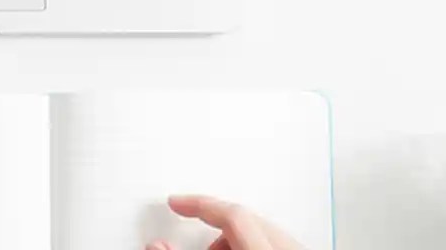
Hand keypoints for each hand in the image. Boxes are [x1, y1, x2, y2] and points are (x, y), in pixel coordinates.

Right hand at [147, 195, 306, 249]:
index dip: (199, 202)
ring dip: (233, 238)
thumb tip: (157, 245)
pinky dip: (253, 243)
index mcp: (266, 248)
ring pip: (263, 229)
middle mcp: (288, 246)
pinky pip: (276, 240)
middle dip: (215, 225)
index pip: (232, 213)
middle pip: (248, 218)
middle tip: (194, 240)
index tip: (176, 202)